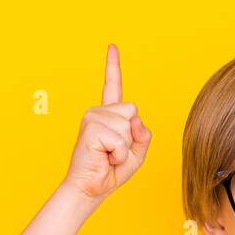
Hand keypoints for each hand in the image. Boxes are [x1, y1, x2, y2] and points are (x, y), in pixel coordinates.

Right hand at [61, 43, 152, 201]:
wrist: (90, 188)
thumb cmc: (111, 171)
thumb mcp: (137, 153)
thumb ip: (143, 134)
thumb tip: (135, 118)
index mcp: (108, 116)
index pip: (113, 86)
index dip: (113, 66)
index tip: (112, 46)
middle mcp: (98, 112)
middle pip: (132, 111)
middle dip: (131, 136)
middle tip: (114, 152)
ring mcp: (92, 118)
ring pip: (127, 124)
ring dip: (124, 147)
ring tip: (108, 155)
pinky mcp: (91, 128)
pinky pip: (120, 138)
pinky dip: (119, 153)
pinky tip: (105, 157)